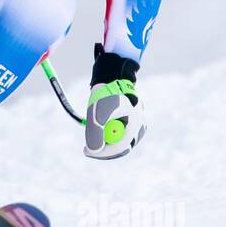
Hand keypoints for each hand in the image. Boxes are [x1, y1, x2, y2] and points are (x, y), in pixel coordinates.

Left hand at [83, 45, 145, 159]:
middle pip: (120, 146)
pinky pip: (117, 131)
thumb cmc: (107, 92)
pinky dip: (106, 128)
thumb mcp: (97, 112)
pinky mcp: (130, 120)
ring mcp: (136, 124)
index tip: (86, 151)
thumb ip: (95, 132)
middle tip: (87, 145)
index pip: (119, 148)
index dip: (101, 152)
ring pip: (117, 139)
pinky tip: (102, 114)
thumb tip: (93, 150)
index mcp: (136, 125)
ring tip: (96, 117)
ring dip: (104, 136)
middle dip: (103, 146)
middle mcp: (139, 126)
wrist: (113, 74)